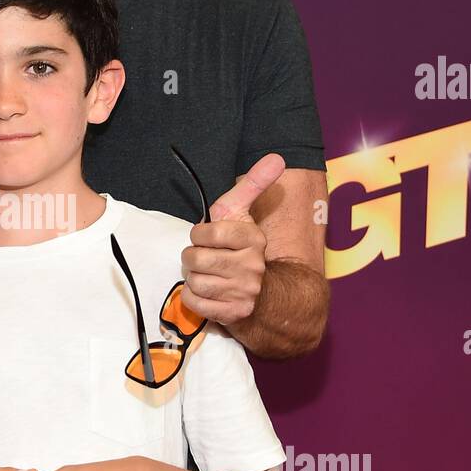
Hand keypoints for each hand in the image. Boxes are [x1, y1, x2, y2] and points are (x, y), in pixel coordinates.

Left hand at [179, 153, 284, 325]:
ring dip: (194, 278)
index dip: (199, 235)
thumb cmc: (241, 248)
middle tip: (205, 259)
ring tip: (209, 276)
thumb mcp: (243, 212)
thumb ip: (254, 183)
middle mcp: (252, 266)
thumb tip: (277, 157)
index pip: (206, 233)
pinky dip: (194, 298)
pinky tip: (208, 292)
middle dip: (193, 258)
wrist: (263, 294)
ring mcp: (244, 292)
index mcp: (253, 239)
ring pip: (194, 281)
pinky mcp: (234, 313)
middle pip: (195, 258)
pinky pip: (194, 302)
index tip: (207, 237)